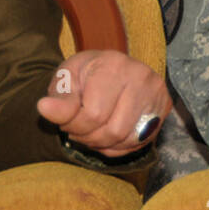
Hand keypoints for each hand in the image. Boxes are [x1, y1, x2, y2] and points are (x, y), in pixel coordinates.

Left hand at [36, 50, 170, 156]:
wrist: (108, 69)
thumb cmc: (84, 76)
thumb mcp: (65, 81)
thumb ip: (58, 99)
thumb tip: (44, 109)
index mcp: (113, 64)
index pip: (94, 115)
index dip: (74, 126)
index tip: (66, 120)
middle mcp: (142, 76)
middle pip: (112, 131)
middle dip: (88, 137)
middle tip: (78, 128)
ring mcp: (157, 93)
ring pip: (127, 139)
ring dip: (103, 143)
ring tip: (92, 130)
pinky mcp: (164, 108)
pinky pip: (139, 142)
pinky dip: (119, 145)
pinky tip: (108, 133)